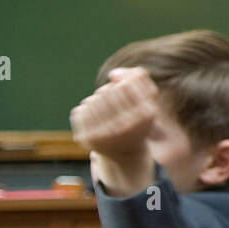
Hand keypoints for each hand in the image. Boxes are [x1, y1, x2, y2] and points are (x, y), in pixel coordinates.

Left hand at [70, 67, 158, 196]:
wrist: (125, 153)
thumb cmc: (137, 119)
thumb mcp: (147, 98)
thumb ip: (139, 77)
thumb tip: (113, 74)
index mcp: (145, 115)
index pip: (126, 84)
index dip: (123, 80)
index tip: (123, 84)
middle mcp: (126, 126)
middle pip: (108, 92)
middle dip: (109, 92)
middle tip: (113, 101)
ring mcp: (105, 134)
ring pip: (93, 100)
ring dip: (97, 101)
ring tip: (105, 111)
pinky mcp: (88, 139)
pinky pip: (80, 110)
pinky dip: (86, 111)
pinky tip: (95, 119)